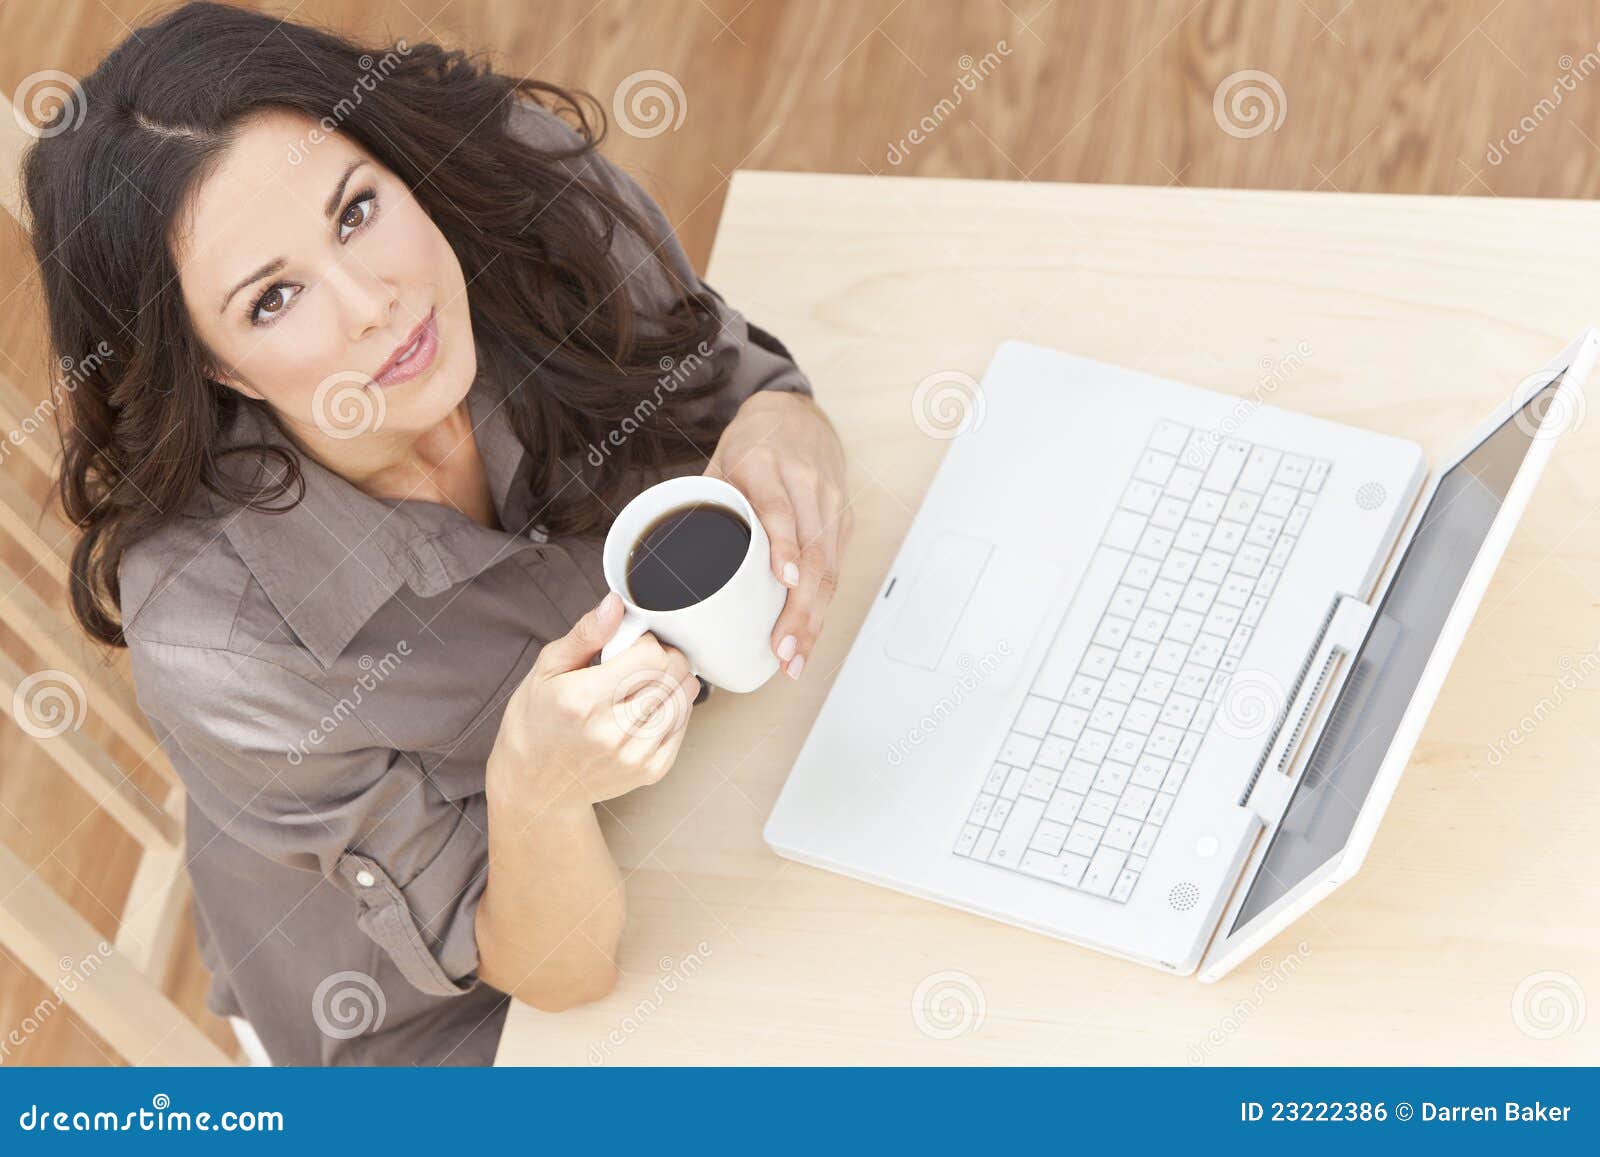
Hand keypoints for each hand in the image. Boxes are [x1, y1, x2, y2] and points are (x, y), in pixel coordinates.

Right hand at [487, 593, 697, 812]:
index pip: (651, 656)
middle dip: (666, 657)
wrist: (535, 787)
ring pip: (684, 699)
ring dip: (674, 682)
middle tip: (645, 660)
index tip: (633, 645)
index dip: (648, 642)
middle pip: (673, 675)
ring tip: (648, 682)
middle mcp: (612, 732)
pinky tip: (651, 706)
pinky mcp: (650, 771)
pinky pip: (682, 726)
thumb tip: (616, 604)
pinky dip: (674, 708)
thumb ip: (586, 635)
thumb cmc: (536, 722)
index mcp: (584, 700)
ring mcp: (634, 755)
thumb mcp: (546, 670)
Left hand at [705, 390, 849, 679]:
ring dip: (814, 618)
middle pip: (812, 550)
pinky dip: (823, 606)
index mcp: (765, 464)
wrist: (797, 413)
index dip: (785, 545)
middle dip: (800, 608)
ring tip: (794, 656)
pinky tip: (810, 634)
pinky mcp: (844, 518)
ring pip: (830, 567)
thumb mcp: (718, 462)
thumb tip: (660, 563)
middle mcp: (805, 482)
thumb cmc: (753, 442)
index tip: (785, 580)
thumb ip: (698, 506)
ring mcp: (830, 502)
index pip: (781, 508)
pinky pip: (837, 567)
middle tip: (781, 648)